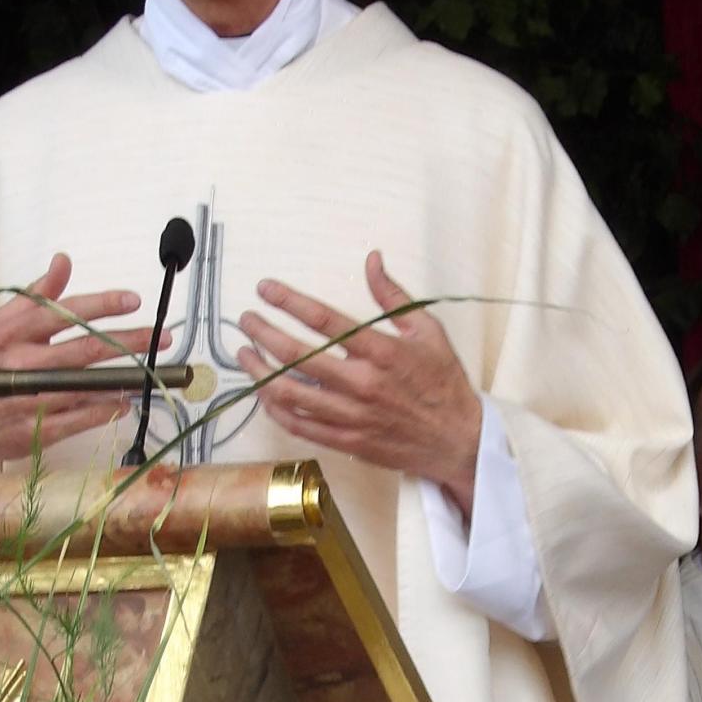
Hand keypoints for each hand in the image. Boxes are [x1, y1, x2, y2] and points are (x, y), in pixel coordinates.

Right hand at [0, 253, 170, 468]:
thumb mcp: (3, 325)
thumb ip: (36, 295)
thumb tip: (63, 260)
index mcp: (10, 332)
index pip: (62, 312)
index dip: (101, 305)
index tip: (134, 300)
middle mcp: (19, 364)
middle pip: (83, 350)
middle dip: (127, 342)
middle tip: (162, 339)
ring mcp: (27, 400)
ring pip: (85, 386)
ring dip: (122, 377)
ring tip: (150, 369)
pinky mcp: (34, 431)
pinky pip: (79, 419)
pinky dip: (106, 409)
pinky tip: (125, 400)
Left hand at [237, 252, 483, 516]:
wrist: (456, 441)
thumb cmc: (444, 382)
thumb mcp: (427, 331)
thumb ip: (393, 296)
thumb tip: (372, 259)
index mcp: (381, 352)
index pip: (324, 320)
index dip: (289, 301)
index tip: (265, 289)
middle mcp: (362, 384)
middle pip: (296, 356)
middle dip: (263, 334)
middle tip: (246, 320)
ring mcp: (351, 416)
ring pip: (290, 394)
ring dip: (260, 372)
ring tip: (245, 354)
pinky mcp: (347, 442)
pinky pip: (300, 426)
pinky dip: (276, 409)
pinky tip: (264, 392)